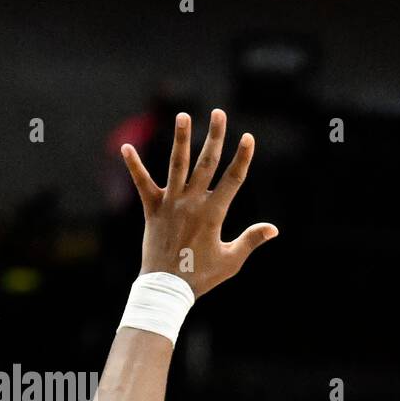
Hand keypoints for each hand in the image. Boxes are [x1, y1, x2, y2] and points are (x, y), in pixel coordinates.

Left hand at [122, 109, 277, 297]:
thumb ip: (251, 240)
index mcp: (213, 213)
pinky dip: (134, 166)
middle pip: (207, 163)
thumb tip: (274, 229)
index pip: (233, 179)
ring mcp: (170, 204)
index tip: (249, 137)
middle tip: (219, 113)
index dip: (243, 157)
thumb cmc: (202, 276)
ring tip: (183, 115)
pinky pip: (142, 184)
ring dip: (181, 139)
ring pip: (177, 165)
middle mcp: (192, 203)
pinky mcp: (152, 209)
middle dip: (215, 136)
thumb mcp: (232, 260)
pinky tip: (125, 147)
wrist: (167, 288)